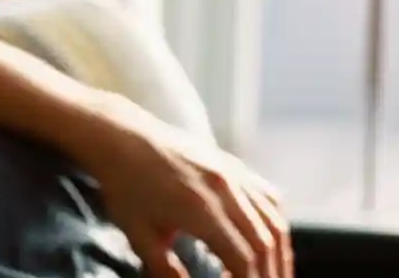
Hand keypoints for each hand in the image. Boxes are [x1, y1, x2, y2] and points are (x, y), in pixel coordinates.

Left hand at [79, 94, 291, 277]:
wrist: (120, 136)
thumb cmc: (123, 186)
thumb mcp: (138, 234)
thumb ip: (164, 269)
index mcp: (201, 209)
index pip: (242, 258)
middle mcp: (225, 189)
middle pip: (265, 242)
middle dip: (269, 274)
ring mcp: (232, 173)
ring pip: (273, 220)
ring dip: (278, 253)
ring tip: (272, 274)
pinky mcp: (232, 164)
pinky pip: (268, 197)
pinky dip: (274, 223)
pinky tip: (267, 240)